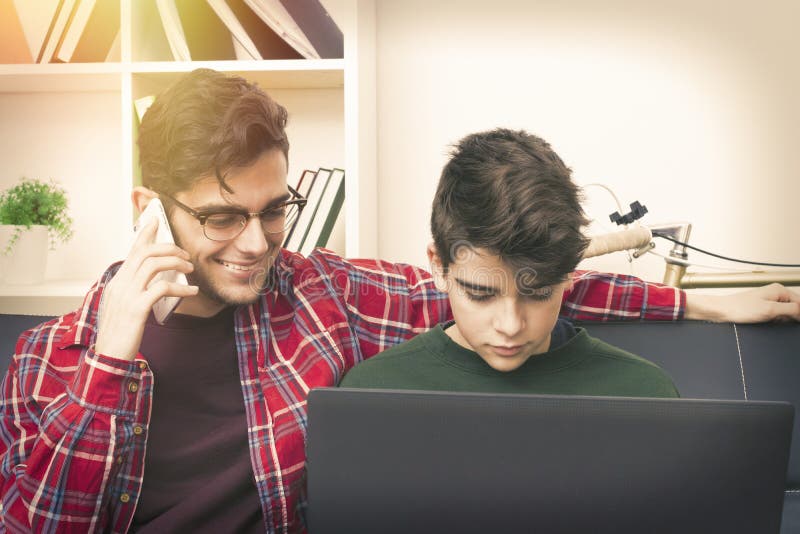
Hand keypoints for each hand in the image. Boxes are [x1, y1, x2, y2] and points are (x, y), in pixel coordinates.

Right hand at [95, 220, 197, 360]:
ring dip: (176, 263)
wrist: (109, 356)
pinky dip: (181, 288)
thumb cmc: (120, 333)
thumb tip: (155, 281)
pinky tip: (193, 292)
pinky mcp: (137, 308)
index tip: (155, 219)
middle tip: (186, 255)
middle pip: (145, 252)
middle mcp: (120, 284)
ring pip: (153, 264)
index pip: (132, 251)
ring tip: (190, 270)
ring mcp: (127, 295)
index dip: (144, 234)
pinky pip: (162, 288)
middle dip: (169, 248)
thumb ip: (135, 291)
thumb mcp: (125, 307)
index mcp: (117, 282)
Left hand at [684, 283, 799, 322]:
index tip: (794, 323)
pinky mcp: (763, 308)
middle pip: (794, 308)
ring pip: (785, 314)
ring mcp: (769, 300)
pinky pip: (776, 316)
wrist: (721, 311)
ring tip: (768, 320)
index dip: (799, 315)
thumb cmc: (740, 309)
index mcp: (780, 290)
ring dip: (781, 320)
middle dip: (790, 318)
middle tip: (776, 320)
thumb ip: (792, 310)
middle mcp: (776, 293)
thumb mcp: (770, 310)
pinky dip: (774, 320)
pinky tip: (765, 322)